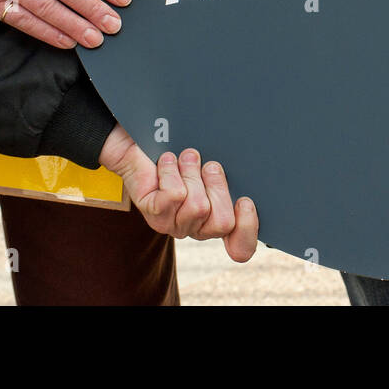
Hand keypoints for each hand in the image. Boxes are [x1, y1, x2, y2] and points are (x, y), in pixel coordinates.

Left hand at [100, 126, 257, 262]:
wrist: (139, 141)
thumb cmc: (182, 150)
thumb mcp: (213, 162)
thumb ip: (232, 173)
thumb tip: (249, 173)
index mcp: (217, 218)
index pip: (240, 247)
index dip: (247, 229)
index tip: (245, 200)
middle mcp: (197, 227)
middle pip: (222, 223)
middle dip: (219, 187)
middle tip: (209, 166)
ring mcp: (174, 224)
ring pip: (198, 207)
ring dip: (193, 173)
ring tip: (184, 158)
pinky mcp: (154, 214)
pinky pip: (174, 196)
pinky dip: (172, 171)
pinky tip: (168, 161)